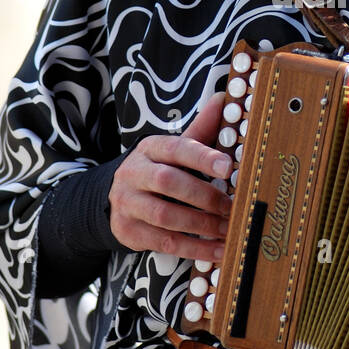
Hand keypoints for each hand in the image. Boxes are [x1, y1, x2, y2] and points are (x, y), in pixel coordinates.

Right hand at [108, 93, 232, 258]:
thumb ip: (200, 130)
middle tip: (233, 206)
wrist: (116, 198)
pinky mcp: (128, 231)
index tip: (227, 166)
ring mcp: (127, 203)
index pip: (176, 148)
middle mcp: (133, 173)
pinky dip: (194, 248)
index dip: (201, 156)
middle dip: (204, 196)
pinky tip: (217, 250)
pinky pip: (164, 242)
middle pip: (168, 182)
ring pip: (165, 215)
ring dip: (202, 225)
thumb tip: (222, 98)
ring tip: (229, 229)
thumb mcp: (174, 149)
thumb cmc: (158, 170)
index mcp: (150, 148)